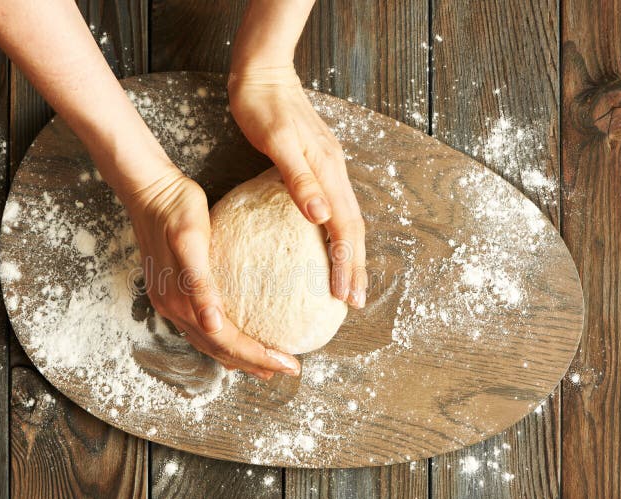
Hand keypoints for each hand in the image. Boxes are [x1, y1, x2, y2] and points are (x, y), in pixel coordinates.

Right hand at [121, 168, 301, 379]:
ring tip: (266, 365)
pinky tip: (233, 336)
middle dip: (254, 362)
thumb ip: (199, 284)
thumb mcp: (191, 240)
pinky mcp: (171, 292)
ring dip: (238, 357)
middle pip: (218, 348)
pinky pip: (199, 327)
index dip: (257, 356)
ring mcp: (169, 302)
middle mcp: (173, 307)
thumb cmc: (176, 208)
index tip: (290, 363)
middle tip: (289, 369)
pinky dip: (221, 340)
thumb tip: (213, 323)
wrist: (148, 189)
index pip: (225, 340)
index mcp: (182, 298)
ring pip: (208, 342)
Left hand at [227, 65, 366, 307]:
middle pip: (354, 228)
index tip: (346, 295)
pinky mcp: (318, 167)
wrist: (263, 73)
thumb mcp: (277, 141)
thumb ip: (299, 179)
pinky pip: (335, 209)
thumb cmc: (263, 106)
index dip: (348, 263)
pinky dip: (337, 235)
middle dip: (357, 267)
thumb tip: (321, 216)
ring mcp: (329, 169)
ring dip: (351, 254)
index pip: (345, 226)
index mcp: (328, 170)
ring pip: (347, 220)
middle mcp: (335, 172)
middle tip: (355, 301)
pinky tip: (328, 246)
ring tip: (349, 283)